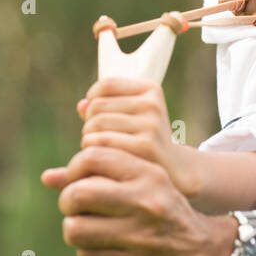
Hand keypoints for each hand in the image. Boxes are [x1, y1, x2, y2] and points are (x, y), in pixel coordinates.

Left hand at [56, 144, 237, 255]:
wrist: (205, 254)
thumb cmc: (166, 212)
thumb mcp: (147, 184)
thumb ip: (103, 175)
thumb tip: (47, 177)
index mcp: (148, 174)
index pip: (92, 157)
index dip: (74, 169)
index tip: (78, 180)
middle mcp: (144, 201)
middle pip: (78, 192)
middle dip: (68, 200)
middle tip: (76, 206)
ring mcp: (138, 234)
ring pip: (75, 227)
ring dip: (74, 229)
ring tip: (86, 227)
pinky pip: (87, 253)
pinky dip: (87, 250)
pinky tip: (102, 246)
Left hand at [74, 77, 201, 198]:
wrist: (174, 170)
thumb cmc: (145, 140)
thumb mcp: (132, 118)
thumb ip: (106, 108)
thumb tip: (81, 105)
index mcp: (150, 89)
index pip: (106, 85)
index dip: (93, 100)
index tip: (96, 115)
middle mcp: (152, 104)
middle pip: (97, 106)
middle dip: (89, 124)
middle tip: (98, 139)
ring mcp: (150, 124)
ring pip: (95, 125)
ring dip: (88, 139)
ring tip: (100, 149)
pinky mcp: (145, 145)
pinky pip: (101, 143)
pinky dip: (92, 151)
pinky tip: (101, 159)